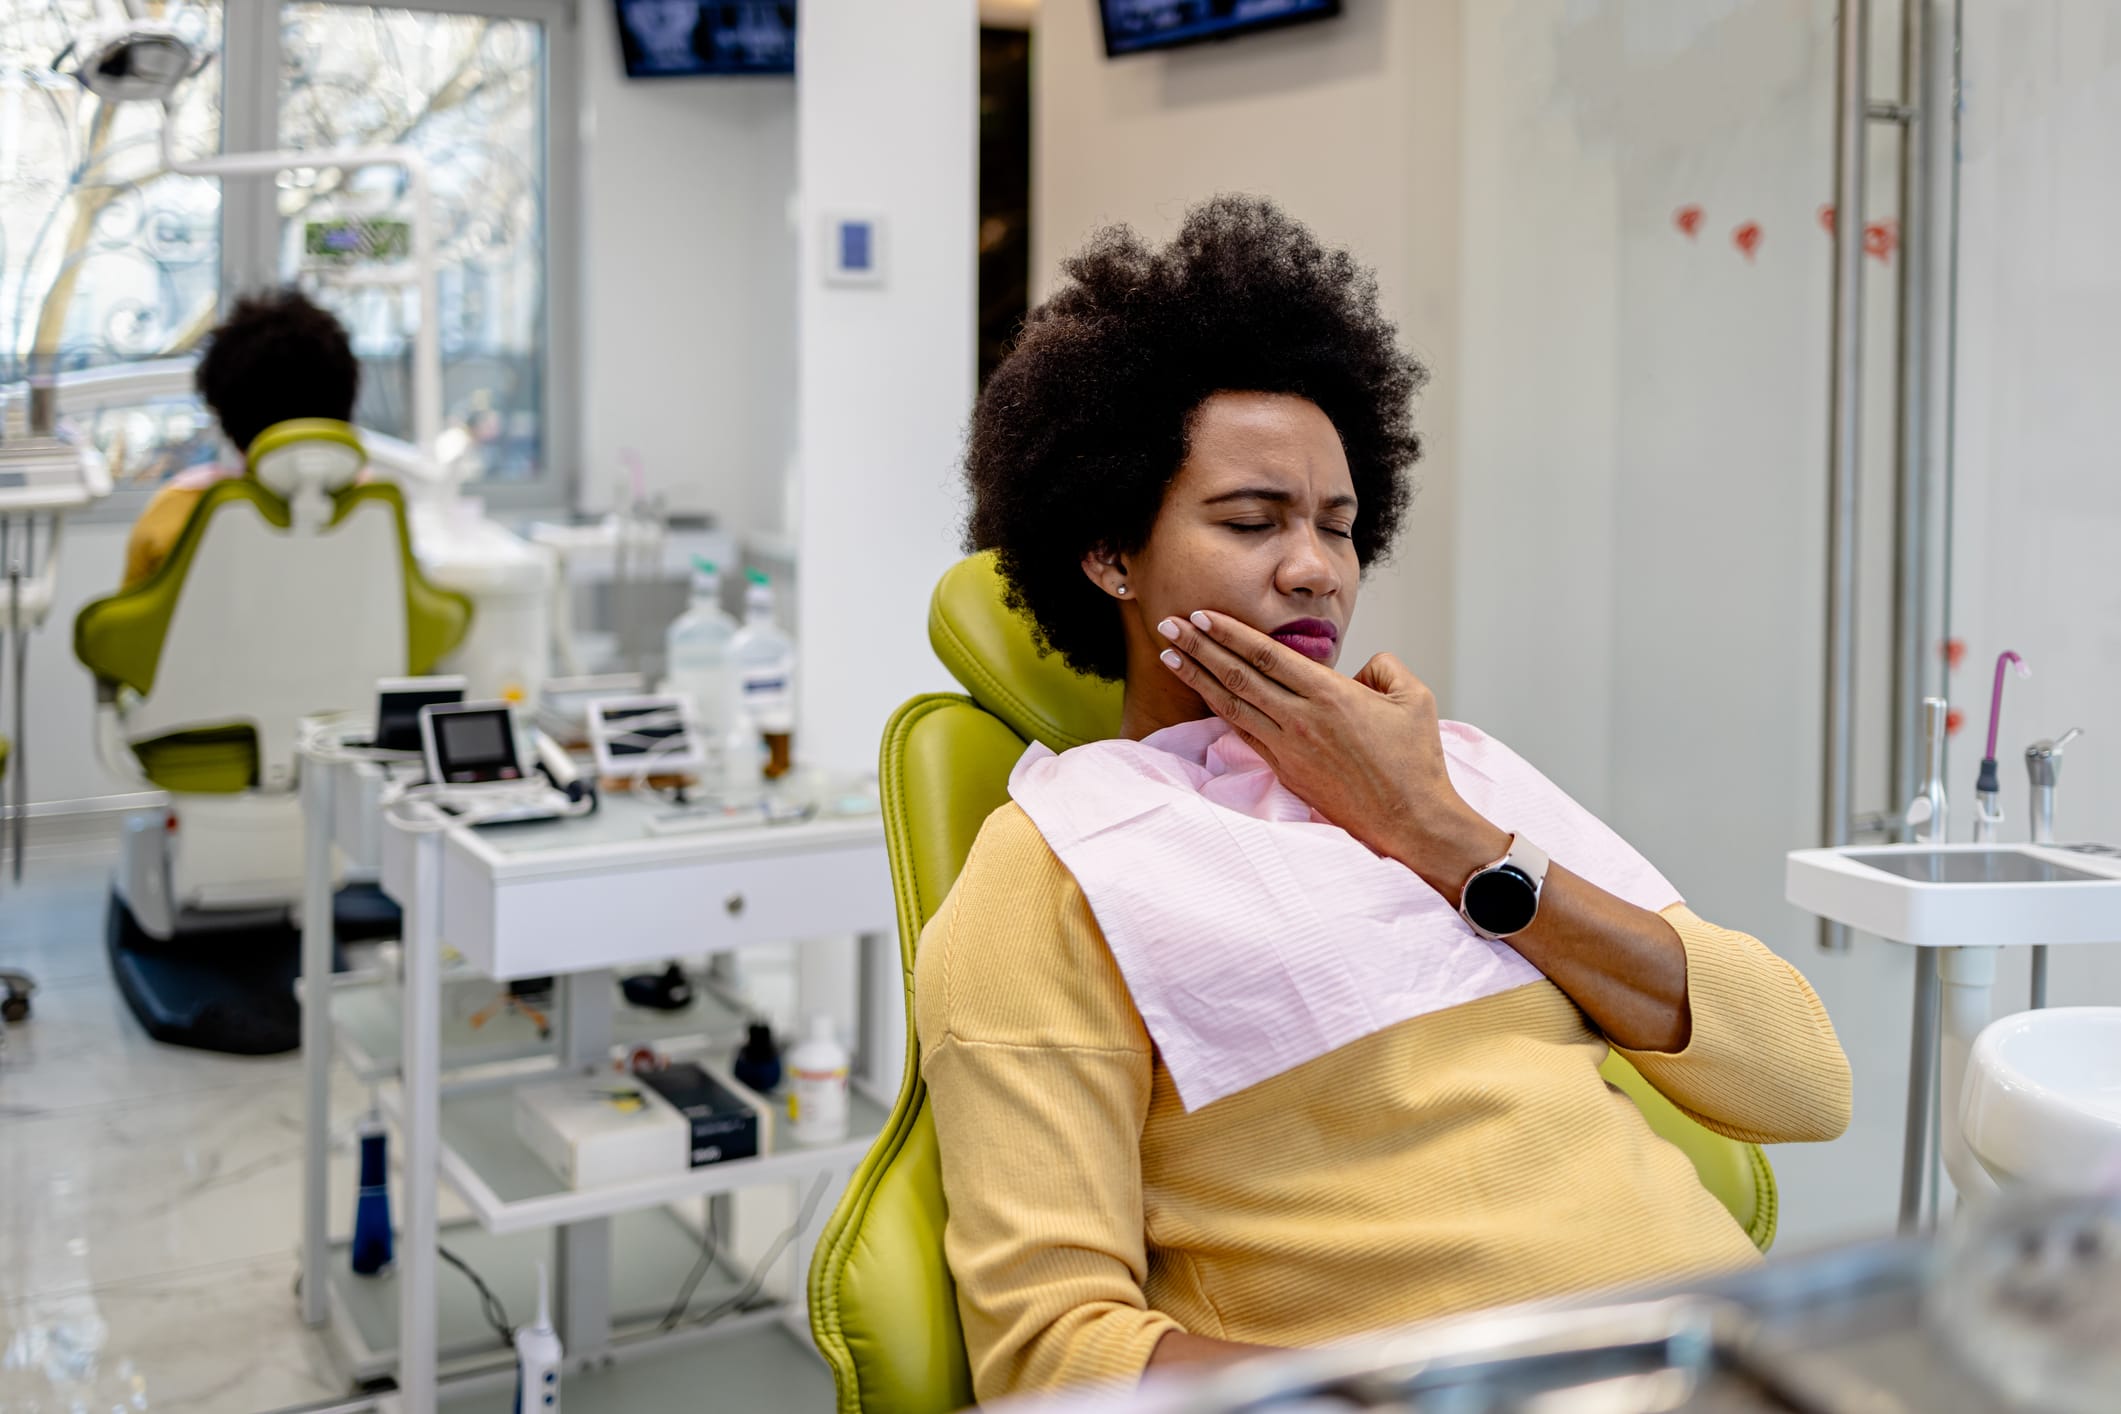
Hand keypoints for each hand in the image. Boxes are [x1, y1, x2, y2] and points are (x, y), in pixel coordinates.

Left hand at [1156, 611, 1508, 891]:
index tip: (1202, 615)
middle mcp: (1301, 719)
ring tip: (1170, 656)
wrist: (1410, 821)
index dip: (1230, 633)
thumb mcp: (1413, 698)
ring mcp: (1288, 748)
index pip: (1267, 655)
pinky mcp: (1285, 771)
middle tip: (1169, 625)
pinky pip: (1245, 733)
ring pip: (1232, 705)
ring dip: (1197, 677)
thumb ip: (1382, 668)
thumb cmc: (1415, 761)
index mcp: (1330, 695)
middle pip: (1238, 675)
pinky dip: (1220, 711)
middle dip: (1199, 647)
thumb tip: (1357, 667)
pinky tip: (1202, 696)